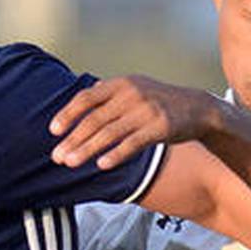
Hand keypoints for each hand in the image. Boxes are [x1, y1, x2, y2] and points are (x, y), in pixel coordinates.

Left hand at [50, 75, 219, 170]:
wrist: (197, 108)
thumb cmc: (158, 102)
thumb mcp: (133, 90)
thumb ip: (107, 96)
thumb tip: (78, 101)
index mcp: (120, 84)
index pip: (87, 98)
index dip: (68, 114)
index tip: (53, 131)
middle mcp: (131, 94)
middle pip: (95, 119)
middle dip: (73, 139)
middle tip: (57, 156)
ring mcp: (146, 110)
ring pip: (109, 133)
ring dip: (87, 149)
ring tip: (71, 163)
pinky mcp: (160, 127)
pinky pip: (132, 143)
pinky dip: (116, 154)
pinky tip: (101, 165)